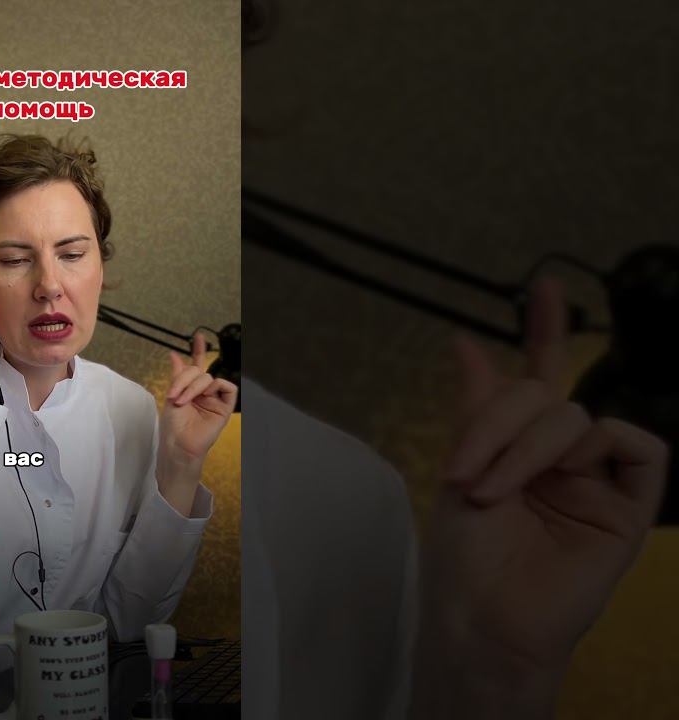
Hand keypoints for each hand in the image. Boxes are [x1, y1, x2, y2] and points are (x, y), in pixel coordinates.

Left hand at [159, 332, 238, 464]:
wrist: (178, 444)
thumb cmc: (173, 425)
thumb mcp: (172, 395)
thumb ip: (177, 374)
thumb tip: (174, 354)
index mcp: (190, 388)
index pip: (197, 366)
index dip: (198, 351)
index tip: (199, 336)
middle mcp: (204, 392)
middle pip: (199, 371)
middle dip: (185, 379)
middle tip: (174, 394)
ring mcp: (215, 399)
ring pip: (210, 378)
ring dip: (194, 386)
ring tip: (183, 400)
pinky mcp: (225, 407)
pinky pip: (229, 387)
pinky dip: (216, 387)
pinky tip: (206, 395)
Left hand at [412, 278, 668, 716]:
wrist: (481, 617)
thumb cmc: (464, 555)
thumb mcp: (461, 469)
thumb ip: (476, 406)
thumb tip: (466, 340)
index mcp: (518, 445)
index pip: (540, 377)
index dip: (545, 331)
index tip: (546, 285)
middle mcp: (561, 456)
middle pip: (545, 397)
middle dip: (498, 425)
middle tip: (464, 473)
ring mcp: (598, 479)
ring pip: (580, 420)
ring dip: (528, 446)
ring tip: (493, 491)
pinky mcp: (631, 507)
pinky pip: (644, 450)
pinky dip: (602, 448)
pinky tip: (567, 473)